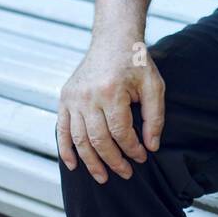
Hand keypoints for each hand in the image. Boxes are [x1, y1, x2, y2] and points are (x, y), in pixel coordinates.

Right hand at [56, 33, 164, 183]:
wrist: (114, 39)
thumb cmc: (137, 63)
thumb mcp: (154, 85)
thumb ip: (155, 117)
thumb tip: (151, 146)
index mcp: (112, 92)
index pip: (121, 132)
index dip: (132, 149)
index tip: (142, 158)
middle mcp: (88, 96)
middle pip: (99, 140)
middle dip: (113, 161)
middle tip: (126, 174)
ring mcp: (73, 98)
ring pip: (79, 139)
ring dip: (91, 162)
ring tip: (103, 177)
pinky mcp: (65, 98)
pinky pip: (62, 129)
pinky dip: (66, 150)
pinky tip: (74, 165)